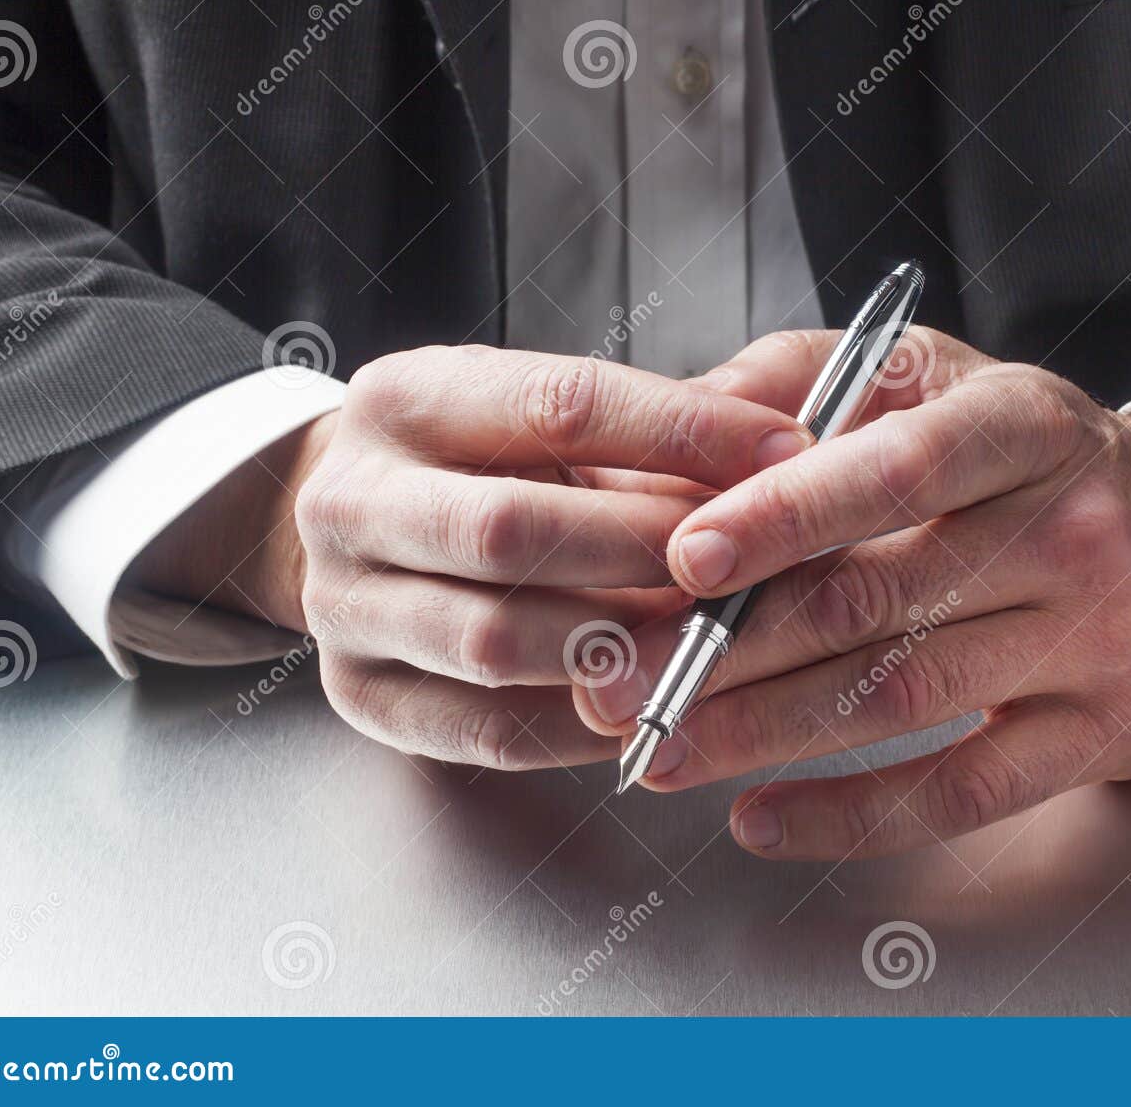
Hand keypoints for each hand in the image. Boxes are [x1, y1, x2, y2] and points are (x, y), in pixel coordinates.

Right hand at [136, 344, 810, 768]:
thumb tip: (781, 452)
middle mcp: (351, 499)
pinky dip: (586, 727)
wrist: (357, 524)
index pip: (558, 405)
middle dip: (647, 549)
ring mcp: (344, 605)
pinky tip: (653, 702)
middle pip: (511, 531)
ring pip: (495, 641)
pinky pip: (489, 732)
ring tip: (705, 635)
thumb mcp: (542, 418)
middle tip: (743, 561)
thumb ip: (650, 429)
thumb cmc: (483, 465)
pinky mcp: (364, 696)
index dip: (684, 431)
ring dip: (618, 646)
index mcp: (405, 398)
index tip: (787, 452)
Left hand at [575, 328, 1130, 858]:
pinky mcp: (1103, 733)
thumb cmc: (1039, 456)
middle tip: (616, 680)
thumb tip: (671, 431)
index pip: (900, 468)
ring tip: (655, 750)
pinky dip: (852, 813)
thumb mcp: (946, 378)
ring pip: (902, 697)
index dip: (787, 515)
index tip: (682, 558)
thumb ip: (806, 383)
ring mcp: (1095, 639)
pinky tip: (759, 817)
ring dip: (762, 732)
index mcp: (1024, 424)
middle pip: (876, 599)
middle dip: (728, 649)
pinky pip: (963, 790)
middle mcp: (1071, 527)